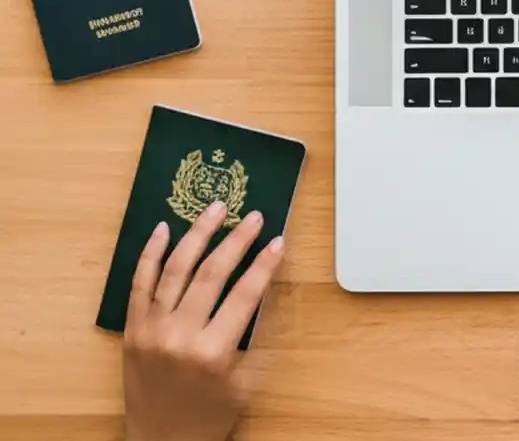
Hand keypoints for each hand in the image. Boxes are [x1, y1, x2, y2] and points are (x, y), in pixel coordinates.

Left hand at [123, 201, 284, 440]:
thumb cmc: (208, 418)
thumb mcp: (242, 382)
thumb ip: (249, 336)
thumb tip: (258, 289)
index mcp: (212, 352)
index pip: (245, 294)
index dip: (265, 265)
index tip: (279, 242)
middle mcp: (179, 335)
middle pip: (212, 274)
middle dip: (237, 241)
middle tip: (254, 217)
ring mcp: (151, 330)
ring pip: (175, 270)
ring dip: (197, 235)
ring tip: (215, 210)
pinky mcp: (131, 331)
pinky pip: (139, 284)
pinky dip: (150, 254)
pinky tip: (163, 230)